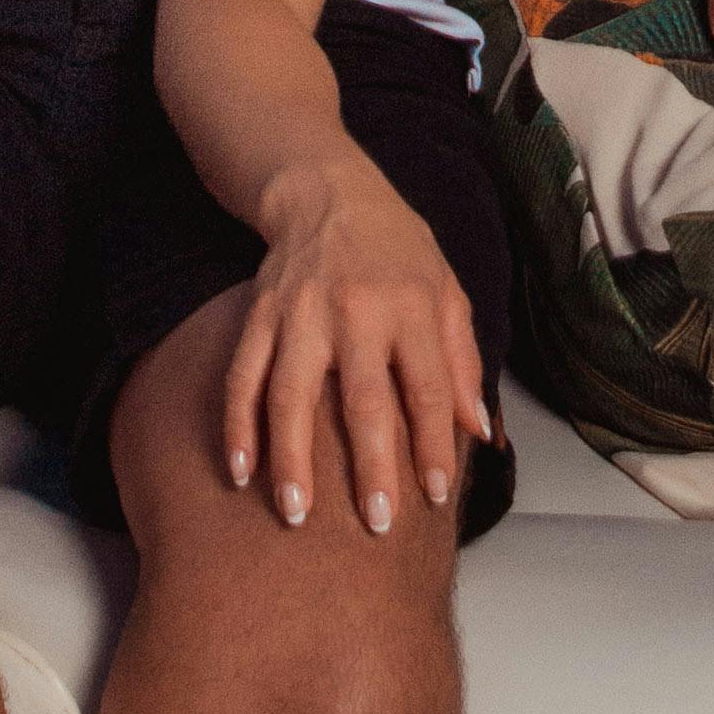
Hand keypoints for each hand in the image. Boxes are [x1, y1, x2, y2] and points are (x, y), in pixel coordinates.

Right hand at [222, 152, 489, 533]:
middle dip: (370, 468)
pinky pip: (242, 377)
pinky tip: (239, 471)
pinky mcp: (259, 316)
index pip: (428, 387)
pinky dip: (237, 426)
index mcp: (411, 306)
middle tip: (374, 523)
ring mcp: (300, 315)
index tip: (436, 496)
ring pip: (290, 396)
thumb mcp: (445, 290)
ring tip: (294, 514)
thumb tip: (477, 431)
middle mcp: (355, 311)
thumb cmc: (396, 249)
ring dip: (292, 459)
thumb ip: (461, 361)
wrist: (325, 191)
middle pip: (363, 400)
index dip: (434, 444)